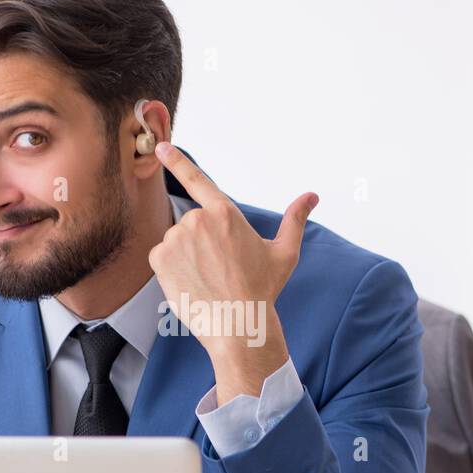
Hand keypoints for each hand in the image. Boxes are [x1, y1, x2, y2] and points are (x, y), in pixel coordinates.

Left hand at [148, 141, 317, 404]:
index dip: (177, 161)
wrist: (237, 325)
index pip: (197, 179)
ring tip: (207, 279)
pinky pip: (162, 258)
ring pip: (177, 242)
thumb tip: (313, 196)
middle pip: (193, 225)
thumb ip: (294, 219)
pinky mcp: (159, 258)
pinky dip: (172, 269)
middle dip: (202, 243)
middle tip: (220, 269)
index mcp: (225, 212)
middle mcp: (197, 220)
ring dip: (187, 256)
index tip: (162, 146)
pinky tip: (191, 283)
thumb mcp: (284, 253)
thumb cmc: (262, 290)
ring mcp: (175, 239)